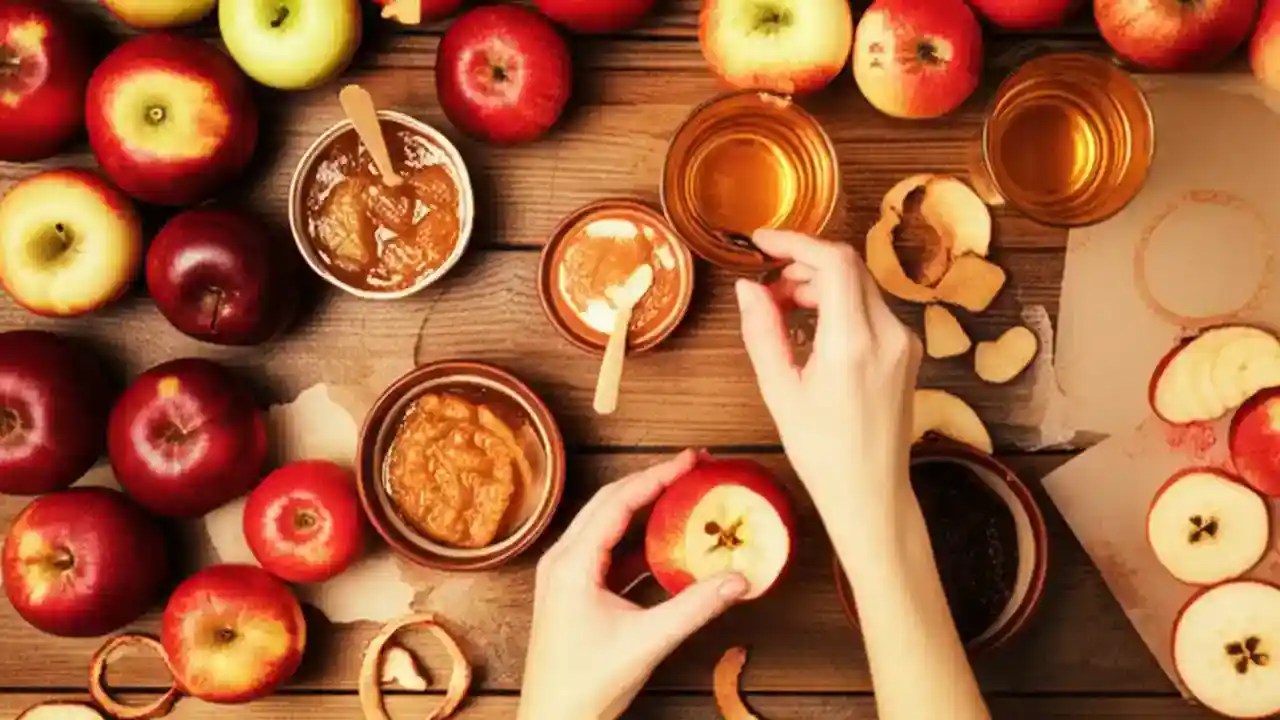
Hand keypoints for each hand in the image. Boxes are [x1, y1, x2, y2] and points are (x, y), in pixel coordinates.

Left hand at [518, 450, 747, 719]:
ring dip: (644, 507)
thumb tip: (738, 579)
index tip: (692, 460)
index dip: (657, 475)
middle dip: (652, 480)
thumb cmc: (585, 686)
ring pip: (606, 524)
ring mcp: (565, 575)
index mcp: (571, 563)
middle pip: (610, 502)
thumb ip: (695, 607)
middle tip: (693, 467)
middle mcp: (562, 560)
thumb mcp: (648, 642)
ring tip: (683, 494)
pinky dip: (637, 540)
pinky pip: (607, 551)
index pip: (618, 501)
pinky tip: (666, 541)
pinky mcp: (573, 592)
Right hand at [734, 230, 921, 521]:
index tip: (761, 243)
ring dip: (821, 283)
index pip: (834, 263)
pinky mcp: (908, 350)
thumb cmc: (822, 452)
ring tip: (785, 308)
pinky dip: (840, 302)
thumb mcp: (780, 392)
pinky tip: (814, 325)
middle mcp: (888, 335)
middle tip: (769, 287)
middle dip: (804, 264)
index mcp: (853, 344)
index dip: (795, 242)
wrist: (872, 493)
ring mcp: (904, 341)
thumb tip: (746, 287)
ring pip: (861, 284)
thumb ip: (762, 332)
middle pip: (849, 267)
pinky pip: (872, 307)